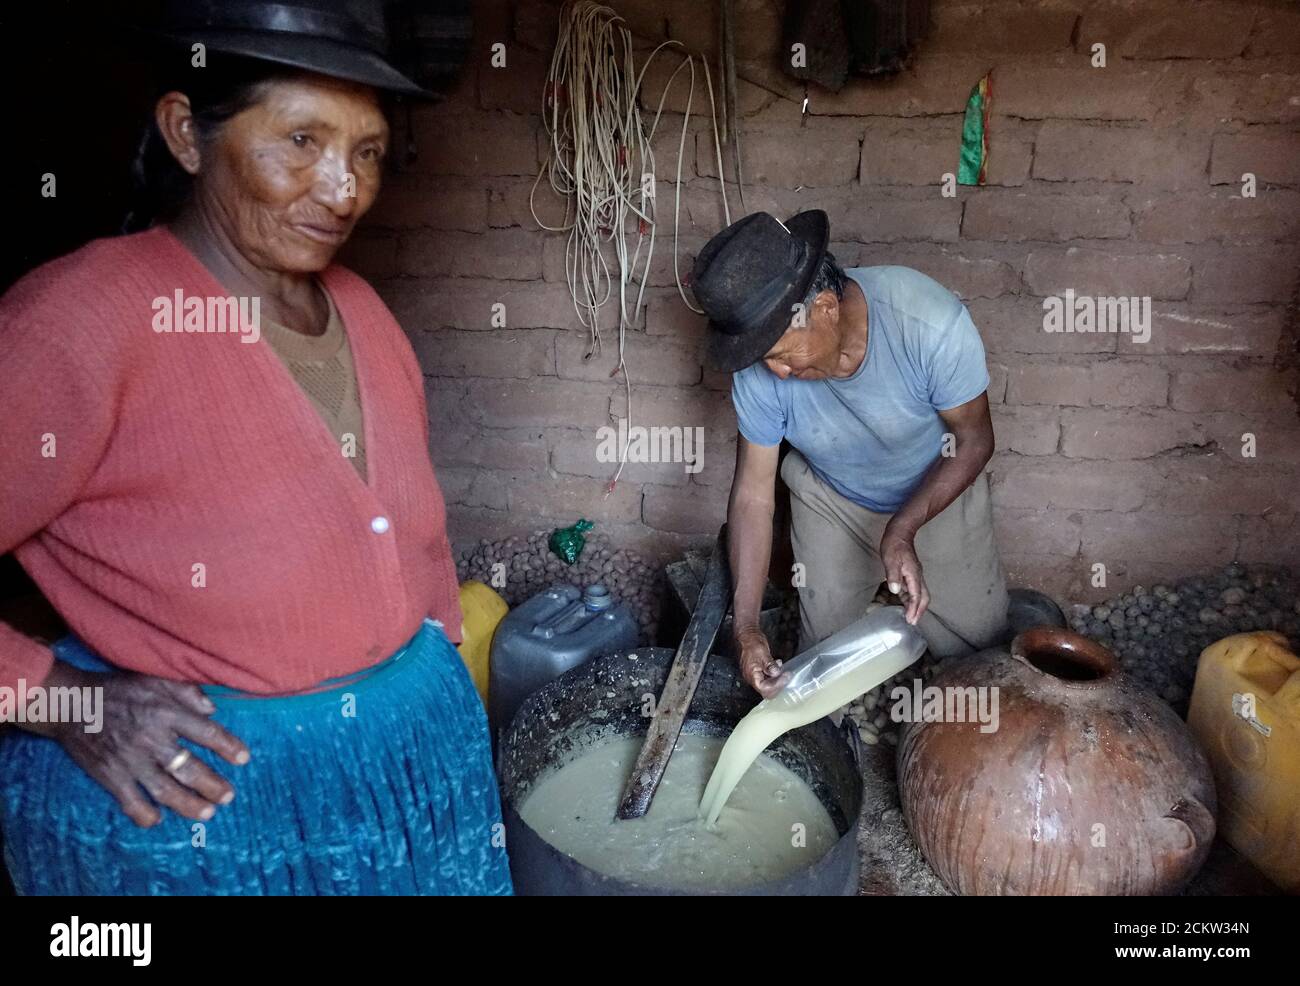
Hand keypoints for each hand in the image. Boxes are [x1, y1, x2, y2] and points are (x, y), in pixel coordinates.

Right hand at [34, 662, 249, 827]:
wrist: (71, 703)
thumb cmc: (119, 689)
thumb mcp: (155, 678)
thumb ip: (187, 692)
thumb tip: (213, 709)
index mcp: (166, 713)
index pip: (207, 732)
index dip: (228, 746)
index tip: (244, 759)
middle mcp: (151, 739)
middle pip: (190, 768)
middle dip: (213, 785)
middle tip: (228, 796)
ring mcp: (130, 760)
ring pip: (165, 790)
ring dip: (188, 805)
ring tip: (207, 813)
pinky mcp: (109, 775)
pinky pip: (131, 802)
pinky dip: (144, 815)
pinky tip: (158, 820)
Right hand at [735, 626, 788, 698]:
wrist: (746, 635)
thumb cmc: (751, 642)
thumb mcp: (763, 653)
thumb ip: (770, 665)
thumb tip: (776, 674)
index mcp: (751, 675)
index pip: (765, 689)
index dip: (777, 685)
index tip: (785, 677)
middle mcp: (752, 677)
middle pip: (766, 690)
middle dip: (778, 685)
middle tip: (787, 676)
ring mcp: (754, 674)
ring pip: (767, 684)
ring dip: (777, 679)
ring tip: (784, 671)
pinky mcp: (757, 670)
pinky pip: (766, 677)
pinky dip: (774, 674)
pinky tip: (778, 665)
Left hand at [880, 526, 929, 625]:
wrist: (900, 533)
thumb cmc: (894, 545)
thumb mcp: (890, 559)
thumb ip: (893, 575)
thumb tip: (896, 590)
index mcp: (914, 574)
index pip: (916, 596)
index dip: (914, 609)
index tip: (910, 620)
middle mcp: (917, 576)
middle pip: (923, 597)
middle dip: (919, 611)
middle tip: (912, 622)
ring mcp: (915, 575)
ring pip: (920, 594)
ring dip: (915, 606)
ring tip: (909, 617)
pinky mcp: (910, 574)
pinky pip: (913, 589)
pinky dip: (911, 599)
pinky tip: (904, 603)